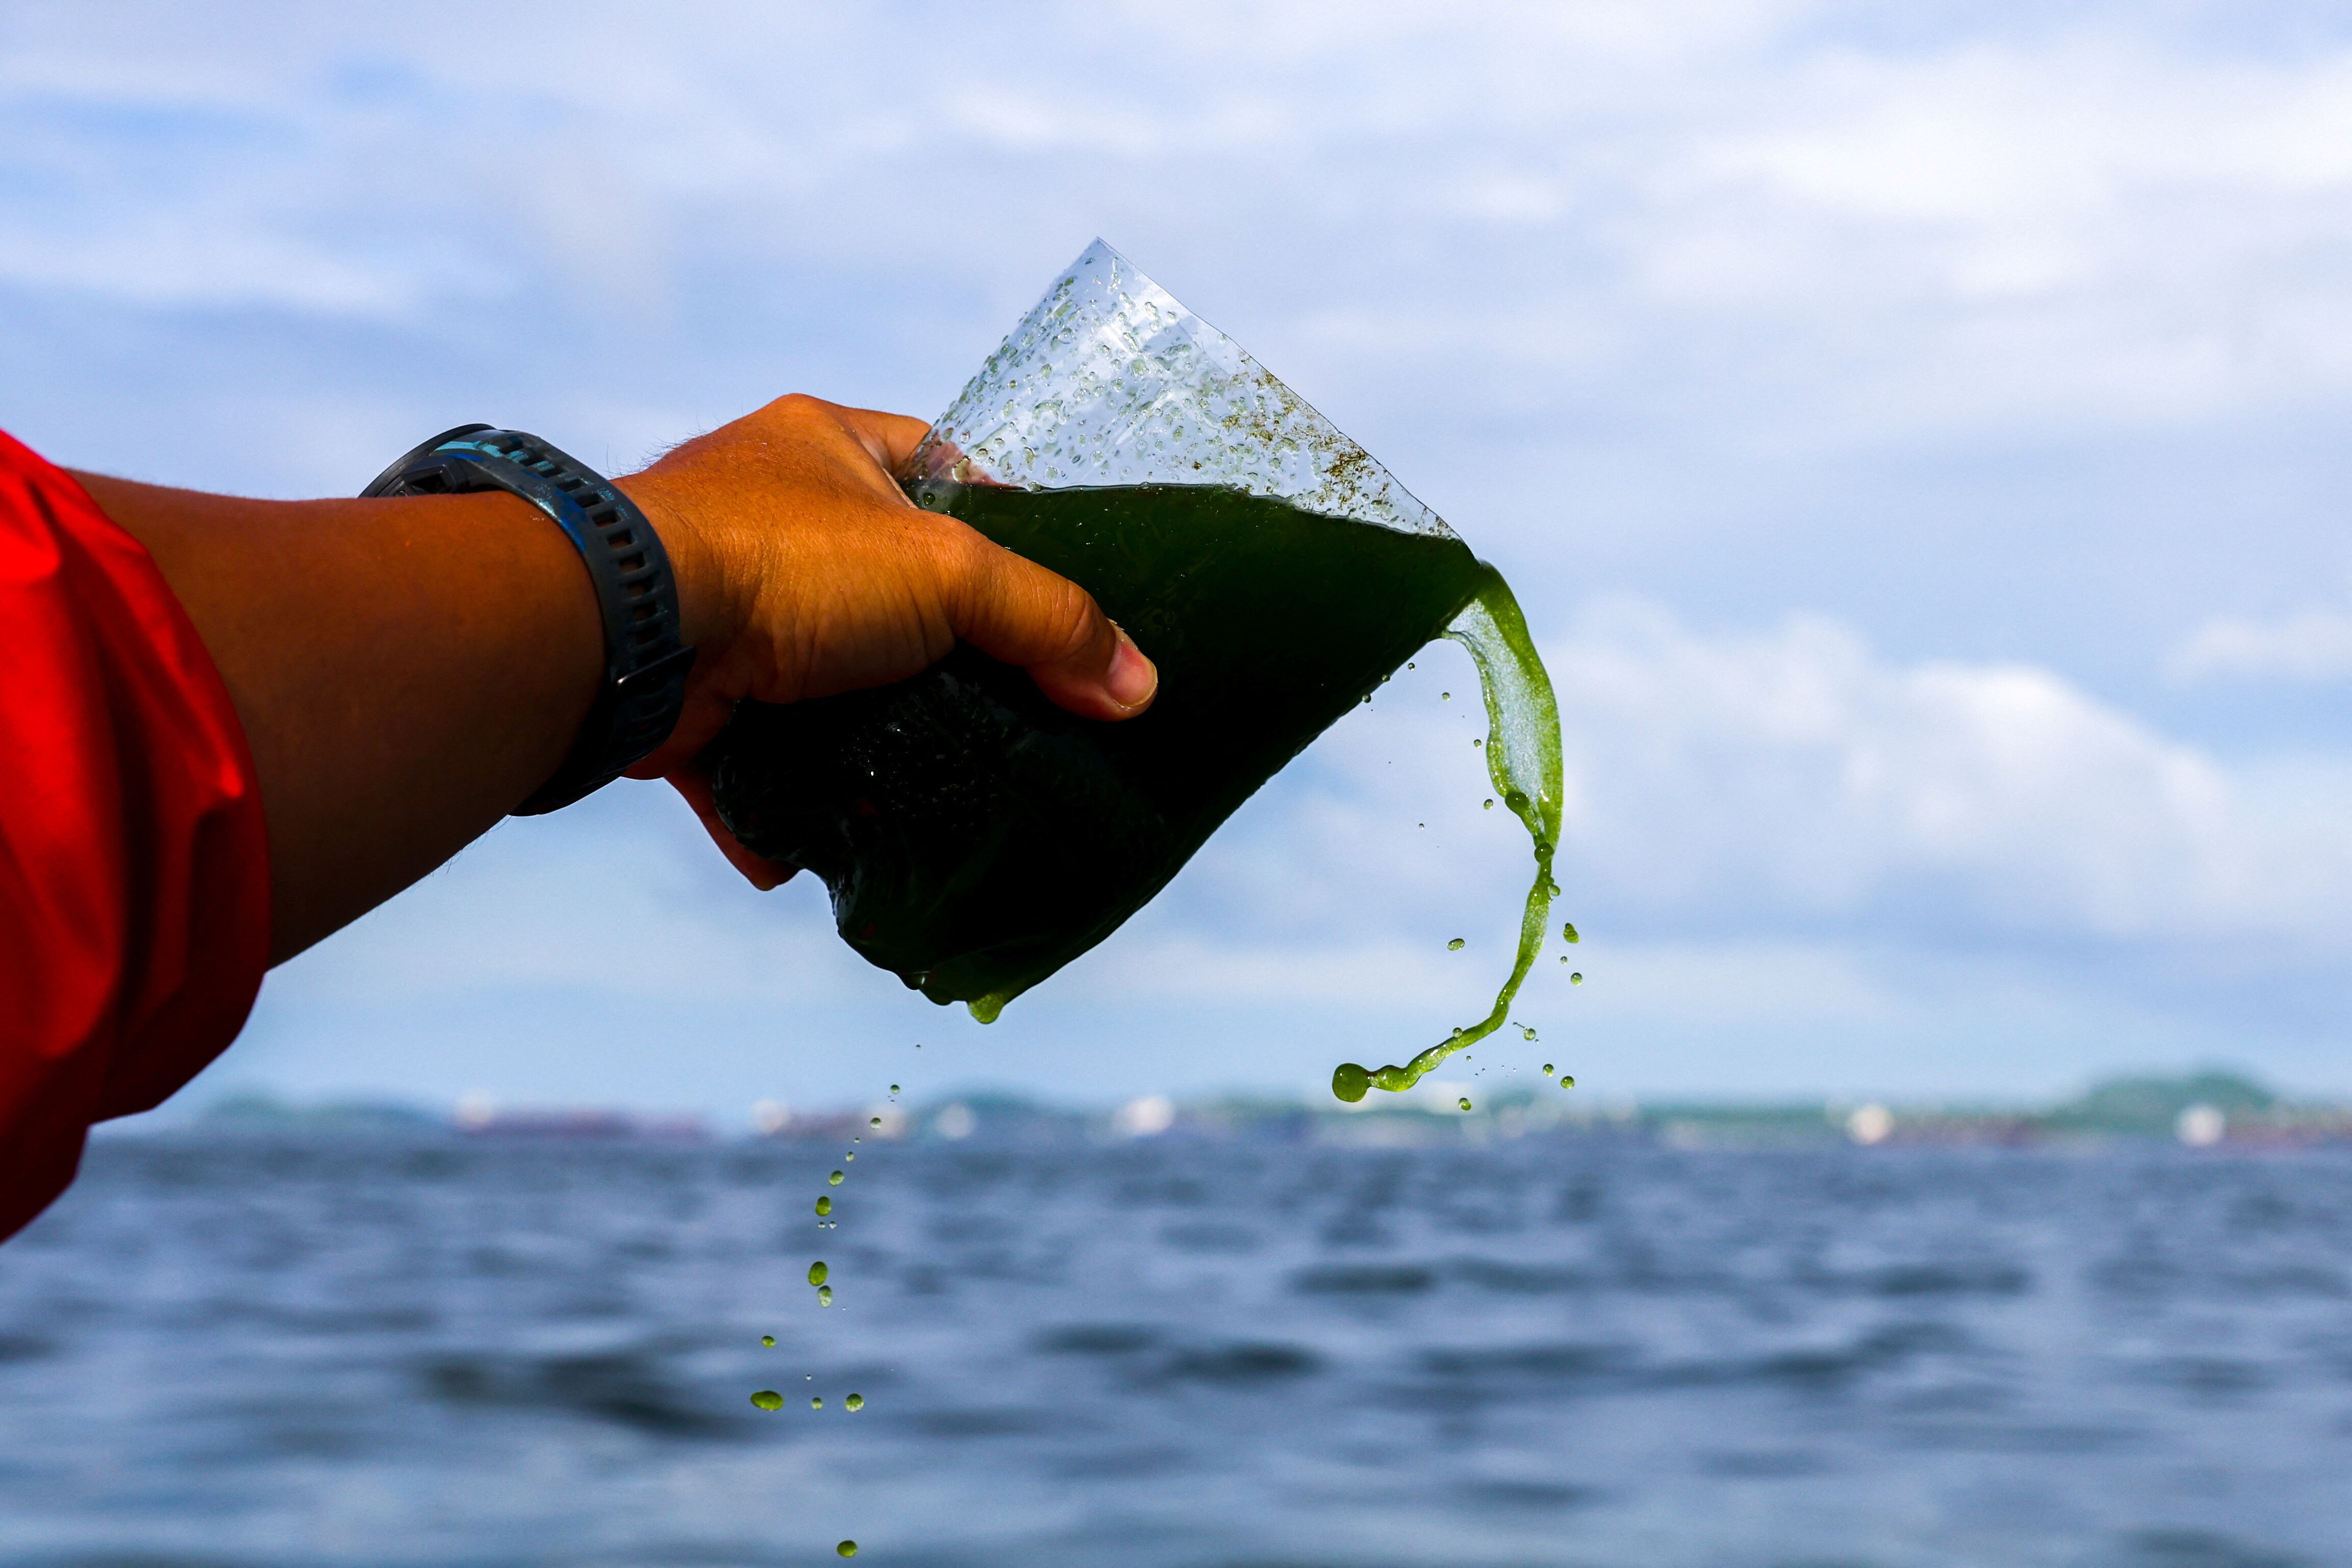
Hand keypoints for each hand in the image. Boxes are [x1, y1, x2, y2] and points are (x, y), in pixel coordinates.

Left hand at [616, 395, 1157, 887]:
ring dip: (859, 745)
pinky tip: (812, 849)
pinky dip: (775, 811)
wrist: (626, 632)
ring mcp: (717, 606)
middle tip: (1002, 714)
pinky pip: (744, 762)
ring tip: (919, 795)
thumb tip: (1136, 685)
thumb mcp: (948, 574)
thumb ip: (1049, 623)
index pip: (941, 466)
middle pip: (884, 591)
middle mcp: (765, 515)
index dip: (1001, 522)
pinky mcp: (680, 696)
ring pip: (816, 685)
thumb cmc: (784, 562)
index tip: (1048, 595)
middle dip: (935, 659)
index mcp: (828, 447)